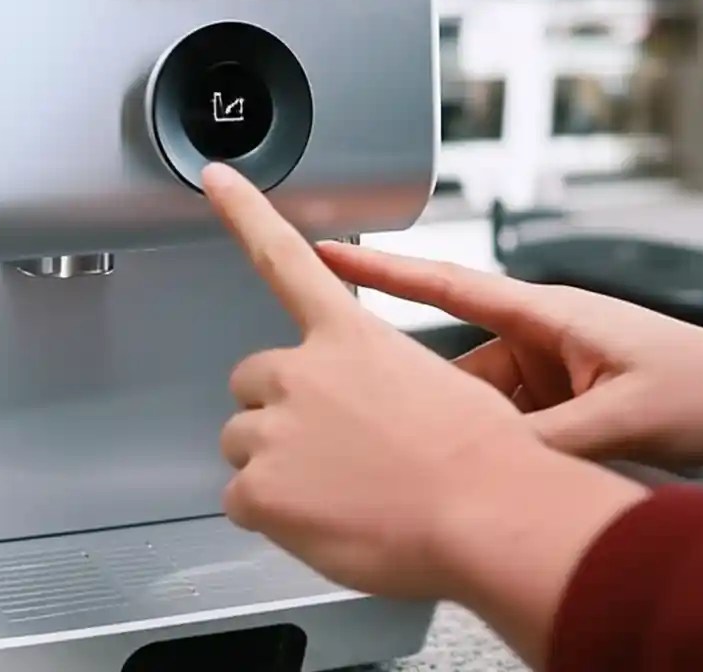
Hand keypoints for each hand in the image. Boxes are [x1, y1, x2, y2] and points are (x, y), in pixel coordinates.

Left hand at [201, 164, 645, 665]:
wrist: (486, 514)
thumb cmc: (482, 460)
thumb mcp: (440, 388)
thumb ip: (380, 385)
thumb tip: (365, 416)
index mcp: (348, 337)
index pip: (283, 259)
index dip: (243, 213)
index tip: (216, 178)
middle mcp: (301, 372)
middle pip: (252, 383)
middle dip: (279, 412)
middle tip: (333, 451)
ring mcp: (274, 429)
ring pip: (243, 445)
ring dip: (276, 466)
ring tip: (341, 494)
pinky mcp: (259, 488)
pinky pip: (242, 502)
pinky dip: (273, 517)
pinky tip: (324, 523)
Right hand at [317, 244, 702, 470]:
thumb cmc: (702, 385)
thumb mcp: (622, 417)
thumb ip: (548, 439)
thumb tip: (481, 459)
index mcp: (546, 314)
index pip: (445, 285)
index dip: (380, 269)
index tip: (325, 253)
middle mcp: (537, 335)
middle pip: (453, 365)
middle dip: (430, 400)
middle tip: (403, 434)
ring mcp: (546, 367)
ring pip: (478, 401)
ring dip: (474, 435)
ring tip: (466, 471)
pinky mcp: (558, 398)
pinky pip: (507, 421)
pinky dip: (500, 447)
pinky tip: (500, 477)